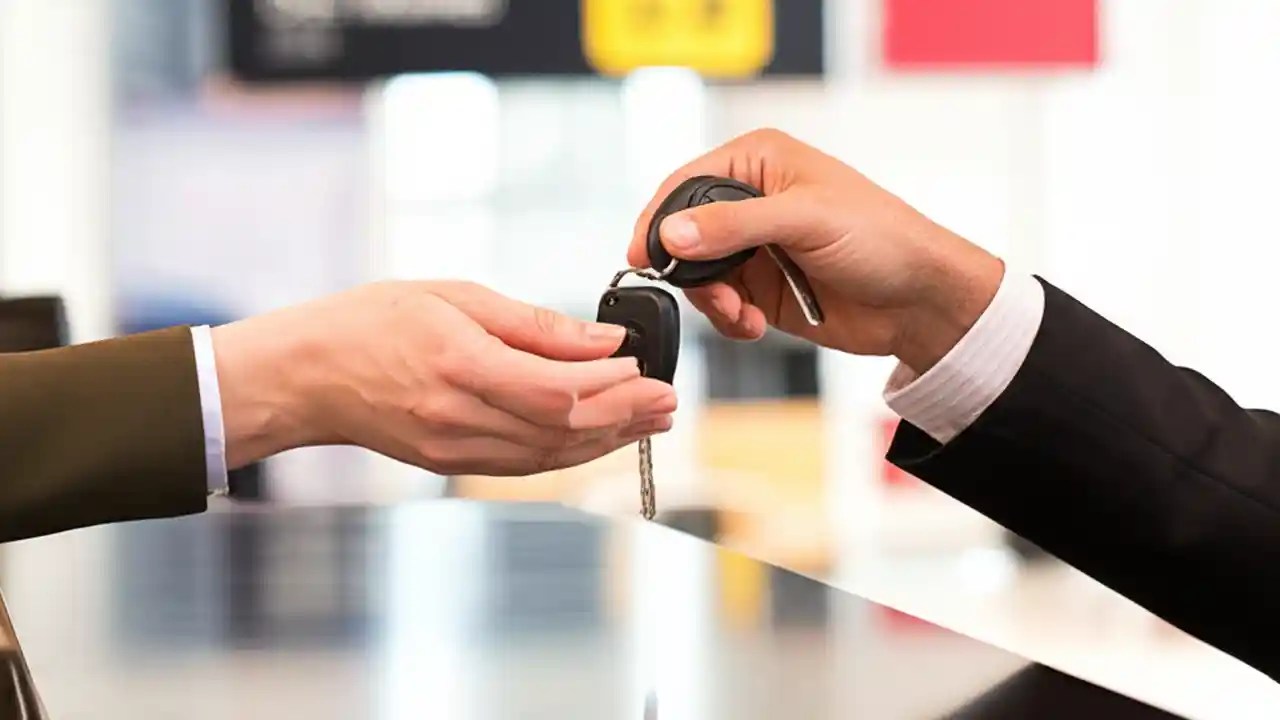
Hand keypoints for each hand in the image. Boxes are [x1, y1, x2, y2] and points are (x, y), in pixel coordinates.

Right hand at [211, 281, 676, 474]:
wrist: (308, 375)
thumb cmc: (371, 322)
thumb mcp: (454, 296)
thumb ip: (534, 324)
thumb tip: (602, 339)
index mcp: (461, 367)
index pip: (557, 390)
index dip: (609, 384)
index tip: (643, 364)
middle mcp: (461, 418)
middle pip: (565, 429)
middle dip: (626, 416)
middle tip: (670, 401)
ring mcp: (457, 449)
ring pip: (553, 454)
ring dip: (609, 439)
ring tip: (652, 420)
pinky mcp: (454, 462)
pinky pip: (528, 464)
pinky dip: (571, 451)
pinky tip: (601, 436)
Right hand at [628, 129, 1004, 372]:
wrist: (919, 300)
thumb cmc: (882, 238)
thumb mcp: (806, 220)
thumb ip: (735, 225)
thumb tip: (672, 233)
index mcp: (759, 161)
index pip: (685, 182)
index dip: (659, 218)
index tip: (644, 255)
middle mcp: (750, 201)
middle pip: (683, 233)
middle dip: (689, 269)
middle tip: (708, 293)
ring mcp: (754, 247)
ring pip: (697, 275)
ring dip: (711, 300)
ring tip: (740, 312)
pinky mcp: (760, 288)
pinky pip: (719, 304)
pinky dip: (727, 319)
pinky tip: (753, 324)